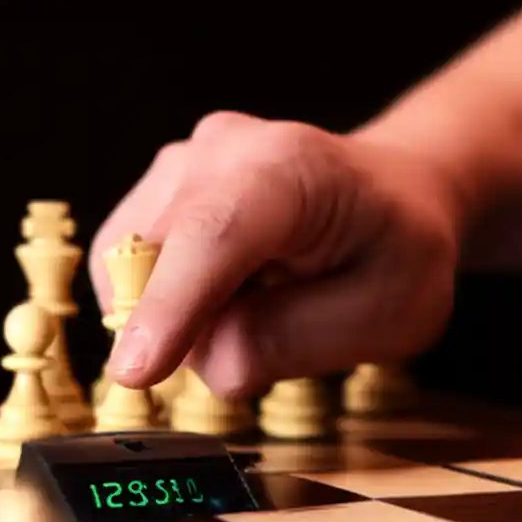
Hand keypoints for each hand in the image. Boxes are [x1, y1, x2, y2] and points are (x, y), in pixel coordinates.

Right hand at [89, 110, 463, 397]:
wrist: (392, 195)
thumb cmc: (396, 254)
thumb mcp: (384, 318)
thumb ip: (288, 342)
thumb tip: (201, 359)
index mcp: (292, 167)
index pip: (213, 234)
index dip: (170, 304)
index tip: (136, 373)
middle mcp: (220, 149)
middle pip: (158, 265)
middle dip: (193, 330)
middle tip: (279, 330)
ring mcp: (178, 165)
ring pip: (130, 274)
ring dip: (181, 319)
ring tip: (261, 303)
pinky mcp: (153, 192)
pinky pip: (125, 272)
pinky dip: (167, 304)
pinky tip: (231, 293)